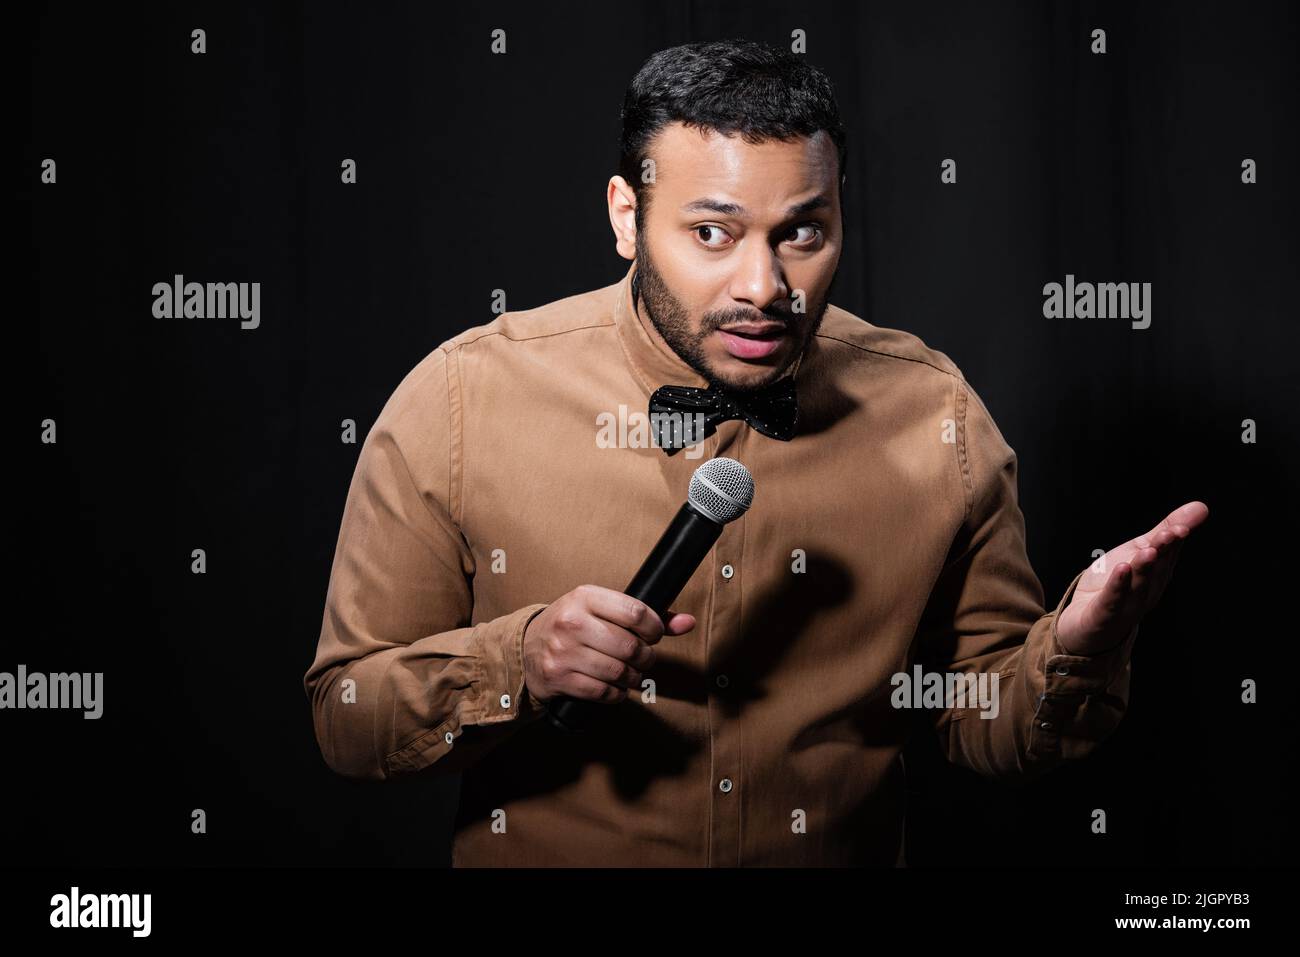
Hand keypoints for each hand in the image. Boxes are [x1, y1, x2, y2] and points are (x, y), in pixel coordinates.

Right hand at [522, 584, 695, 704]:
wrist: (527, 647)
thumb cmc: (573, 625)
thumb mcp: (601, 608)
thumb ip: (646, 615)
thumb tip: (688, 622)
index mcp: (585, 596)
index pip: (636, 612)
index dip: (654, 628)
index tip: (653, 635)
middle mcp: (572, 622)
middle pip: (630, 646)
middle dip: (645, 657)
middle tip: (643, 658)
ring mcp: (563, 652)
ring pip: (619, 672)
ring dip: (633, 678)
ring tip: (630, 673)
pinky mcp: (559, 678)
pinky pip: (603, 693)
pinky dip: (617, 694)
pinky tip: (615, 687)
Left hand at [1055, 501, 1208, 655]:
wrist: (1089, 624)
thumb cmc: (1118, 585)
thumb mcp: (1141, 551)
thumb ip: (1167, 530)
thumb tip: (1202, 506)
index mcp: (1157, 575)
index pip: (1167, 555)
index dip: (1174, 541)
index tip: (1181, 528)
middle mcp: (1146, 591)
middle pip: (1156, 569)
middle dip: (1164, 551)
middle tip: (1171, 533)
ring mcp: (1126, 606)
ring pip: (1137, 586)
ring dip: (1143, 569)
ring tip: (1149, 551)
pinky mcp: (1103, 616)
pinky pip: (1112, 601)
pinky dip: (1117, 587)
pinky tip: (1121, 569)